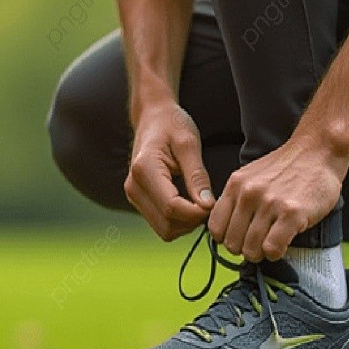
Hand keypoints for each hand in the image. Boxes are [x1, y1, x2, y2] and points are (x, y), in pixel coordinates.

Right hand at [124, 103, 214, 240]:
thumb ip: (198, 176)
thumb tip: (208, 206)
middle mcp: (133, 187)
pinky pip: (161, 223)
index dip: (196, 213)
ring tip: (201, 201)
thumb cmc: (172, 125)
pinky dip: (179, 220)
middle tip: (210, 202)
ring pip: (164, 230)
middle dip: (192, 221)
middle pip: (167, 225)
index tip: (214, 203)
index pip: (172, 207)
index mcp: (144, 170)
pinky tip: (190, 202)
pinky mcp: (139, 200)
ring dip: (186, 223)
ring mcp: (133, 195)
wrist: (152, 118)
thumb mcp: (189, 144)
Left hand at [209, 135, 347, 261]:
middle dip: (245, 249)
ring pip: (250, 249)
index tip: (240, 238)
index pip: (215, 228)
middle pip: (231, 243)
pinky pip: (272, 249)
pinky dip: (275, 254)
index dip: (228, 238)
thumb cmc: (288, 167)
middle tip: (258, 243)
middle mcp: (249, 194)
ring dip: (261, 254)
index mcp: (236, 185)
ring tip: (272, 243)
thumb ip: (237, 199)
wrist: (319, 152)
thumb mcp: (252, 177)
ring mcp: (270, 204)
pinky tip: (283, 243)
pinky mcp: (292, 213)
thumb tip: (227, 230)